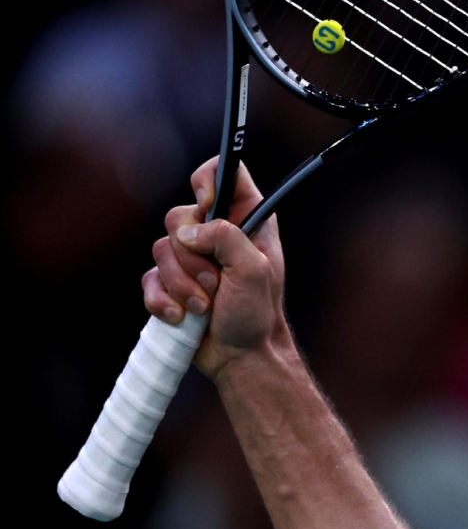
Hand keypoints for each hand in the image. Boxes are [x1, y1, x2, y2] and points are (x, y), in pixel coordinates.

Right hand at [142, 158, 290, 377]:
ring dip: (183, 285)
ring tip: (207, 306)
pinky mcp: (168, 281)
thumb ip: (225, 238)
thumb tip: (188, 232)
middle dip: (193, 258)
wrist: (241, 355)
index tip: (207, 205)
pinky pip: (149, 279)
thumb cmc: (258, 312)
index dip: (208, 181)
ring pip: (161, 249)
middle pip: (178, 216)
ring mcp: (189, 256)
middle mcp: (215, 232)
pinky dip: (164, 300)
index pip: (222, 173)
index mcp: (245, 219)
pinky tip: (184, 317)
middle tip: (217, 284)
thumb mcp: (254, 270)